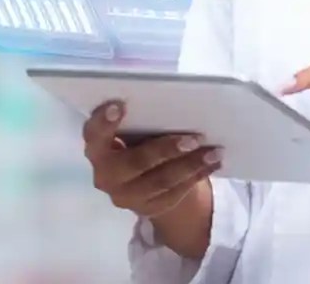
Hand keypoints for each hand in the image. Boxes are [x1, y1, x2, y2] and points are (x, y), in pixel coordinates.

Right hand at [82, 100, 223, 218]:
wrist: (141, 182)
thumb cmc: (136, 142)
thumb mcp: (131, 131)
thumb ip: (139, 120)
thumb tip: (171, 100)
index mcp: (97, 148)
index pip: (94, 134)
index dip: (103, 122)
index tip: (119, 104)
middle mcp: (106, 175)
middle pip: (135, 162)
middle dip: (166, 150)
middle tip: (195, 138)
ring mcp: (126, 196)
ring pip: (161, 180)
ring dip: (191, 164)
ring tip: (215, 151)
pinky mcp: (148, 209)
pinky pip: (175, 192)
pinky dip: (197, 175)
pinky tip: (214, 163)